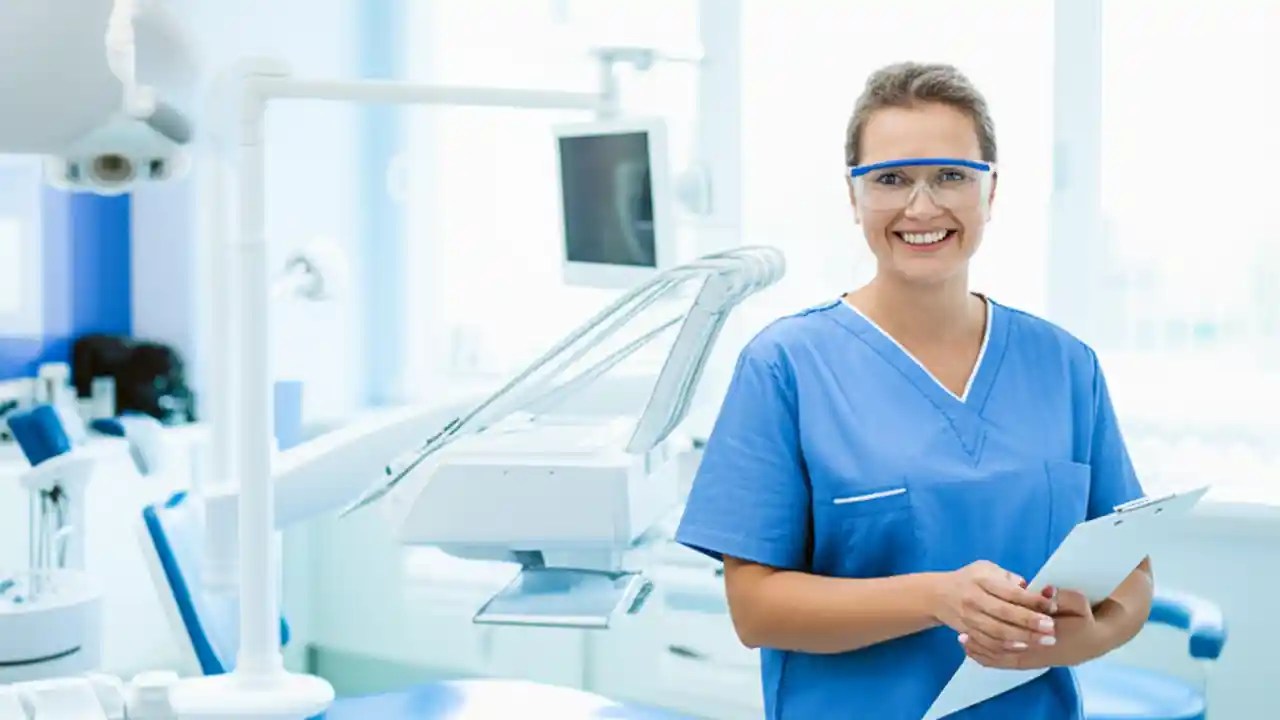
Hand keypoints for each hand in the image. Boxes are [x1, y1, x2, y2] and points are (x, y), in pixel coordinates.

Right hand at [933, 561, 1057, 659]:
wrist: (937, 595)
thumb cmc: (969, 579)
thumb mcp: (986, 568)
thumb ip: (1008, 578)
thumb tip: (1029, 589)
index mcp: (981, 580)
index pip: (1010, 592)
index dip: (1032, 600)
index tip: (1052, 606)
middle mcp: (974, 599)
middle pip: (1004, 614)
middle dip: (1030, 622)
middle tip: (1052, 628)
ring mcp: (969, 618)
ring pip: (997, 632)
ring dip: (1023, 638)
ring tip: (1044, 641)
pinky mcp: (968, 632)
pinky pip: (988, 643)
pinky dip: (1006, 648)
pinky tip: (1023, 648)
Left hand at [961, 588, 1104, 669]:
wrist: (1090, 642)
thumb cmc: (1082, 618)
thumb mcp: (1079, 603)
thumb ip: (1062, 596)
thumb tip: (1045, 591)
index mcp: (1049, 630)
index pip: (1018, 622)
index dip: (1001, 614)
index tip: (980, 603)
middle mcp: (1036, 648)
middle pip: (1005, 641)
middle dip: (983, 632)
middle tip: (964, 622)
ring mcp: (1031, 658)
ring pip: (1001, 656)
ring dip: (980, 647)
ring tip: (961, 637)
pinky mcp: (1027, 662)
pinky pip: (1002, 664)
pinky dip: (985, 658)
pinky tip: (970, 649)